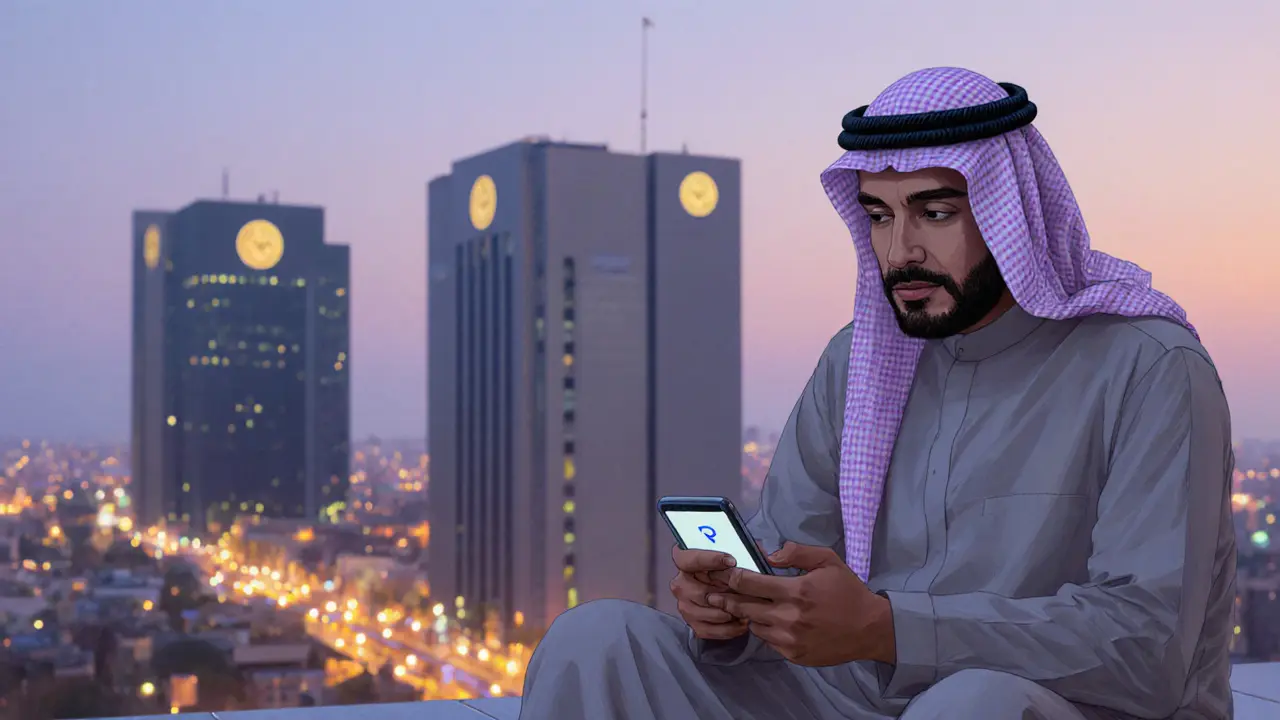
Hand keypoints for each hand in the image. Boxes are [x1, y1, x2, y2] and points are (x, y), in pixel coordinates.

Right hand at [669, 545, 748, 640]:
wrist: (722, 586)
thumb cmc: (730, 568)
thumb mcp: (737, 552)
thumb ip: (747, 552)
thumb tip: (769, 557)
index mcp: (684, 559)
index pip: (690, 559)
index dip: (710, 560)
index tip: (732, 561)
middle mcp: (680, 583)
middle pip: (700, 592)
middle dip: (726, 595)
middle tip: (745, 595)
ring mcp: (684, 605)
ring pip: (707, 613)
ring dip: (729, 613)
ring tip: (748, 610)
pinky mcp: (692, 623)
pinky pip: (709, 630)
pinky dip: (728, 629)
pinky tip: (742, 622)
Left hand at [706, 541, 895, 666]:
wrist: (869, 629)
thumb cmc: (847, 591)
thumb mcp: (827, 560)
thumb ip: (797, 552)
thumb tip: (767, 553)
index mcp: (796, 591)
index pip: (749, 583)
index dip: (730, 577)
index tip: (718, 574)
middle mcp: (788, 617)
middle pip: (744, 606)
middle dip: (726, 598)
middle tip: (712, 593)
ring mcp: (789, 639)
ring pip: (753, 624)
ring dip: (746, 614)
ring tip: (739, 606)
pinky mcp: (792, 654)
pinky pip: (767, 640)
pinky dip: (764, 629)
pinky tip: (767, 620)